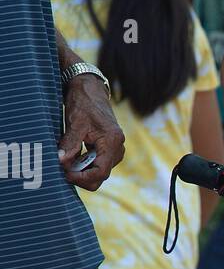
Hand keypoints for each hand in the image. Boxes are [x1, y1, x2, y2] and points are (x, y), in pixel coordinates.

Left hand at [59, 75, 124, 189]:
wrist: (90, 90)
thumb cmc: (84, 103)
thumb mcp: (75, 122)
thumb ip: (70, 143)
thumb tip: (61, 162)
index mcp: (112, 141)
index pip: (101, 172)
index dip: (82, 178)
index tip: (65, 174)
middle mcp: (117, 148)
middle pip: (100, 175)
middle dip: (81, 176)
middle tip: (63, 167)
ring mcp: (114, 150)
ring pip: (98, 172)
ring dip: (81, 170)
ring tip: (65, 159)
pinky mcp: (109, 150)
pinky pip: (97, 165)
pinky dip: (83, 164)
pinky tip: (72, 156)